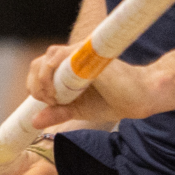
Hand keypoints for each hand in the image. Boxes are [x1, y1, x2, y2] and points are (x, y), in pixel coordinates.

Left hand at [26, 43, 153, 126]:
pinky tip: (61, 91)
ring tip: (56, 98)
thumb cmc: (114, 101)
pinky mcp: (89, 55)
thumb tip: (34, 121)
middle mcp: (75, 55)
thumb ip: (57, 112)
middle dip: (36, 85)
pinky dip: (54, 74)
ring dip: (44, 80)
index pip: (40, 67)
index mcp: (71, 66)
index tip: (48, 103)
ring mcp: (82, 53)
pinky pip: (62, 56)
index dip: (36, 85)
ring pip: (48, 58)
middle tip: (50, 101)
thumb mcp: (78, 110)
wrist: (140, 98)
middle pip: (40, 62)